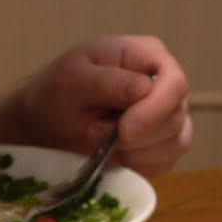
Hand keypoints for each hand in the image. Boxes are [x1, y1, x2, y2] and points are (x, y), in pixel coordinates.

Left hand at [19, 35, 191, 175]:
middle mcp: (164, 84)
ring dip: (139, 153)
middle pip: (177, 116)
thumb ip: (108, 81)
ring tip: (104, 146)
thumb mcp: (72, 78)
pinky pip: (165, 162)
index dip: (154, 111)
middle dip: (141, 136)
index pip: (174, 83)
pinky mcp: (160, 145)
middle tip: (99, 137)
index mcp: (148, 55)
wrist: (43, 125)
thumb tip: (144, 90)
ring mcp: (166, 116)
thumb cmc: (55, 92)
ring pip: (177, 142)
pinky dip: (140, 166)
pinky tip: (115, 158)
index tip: (124, 131)